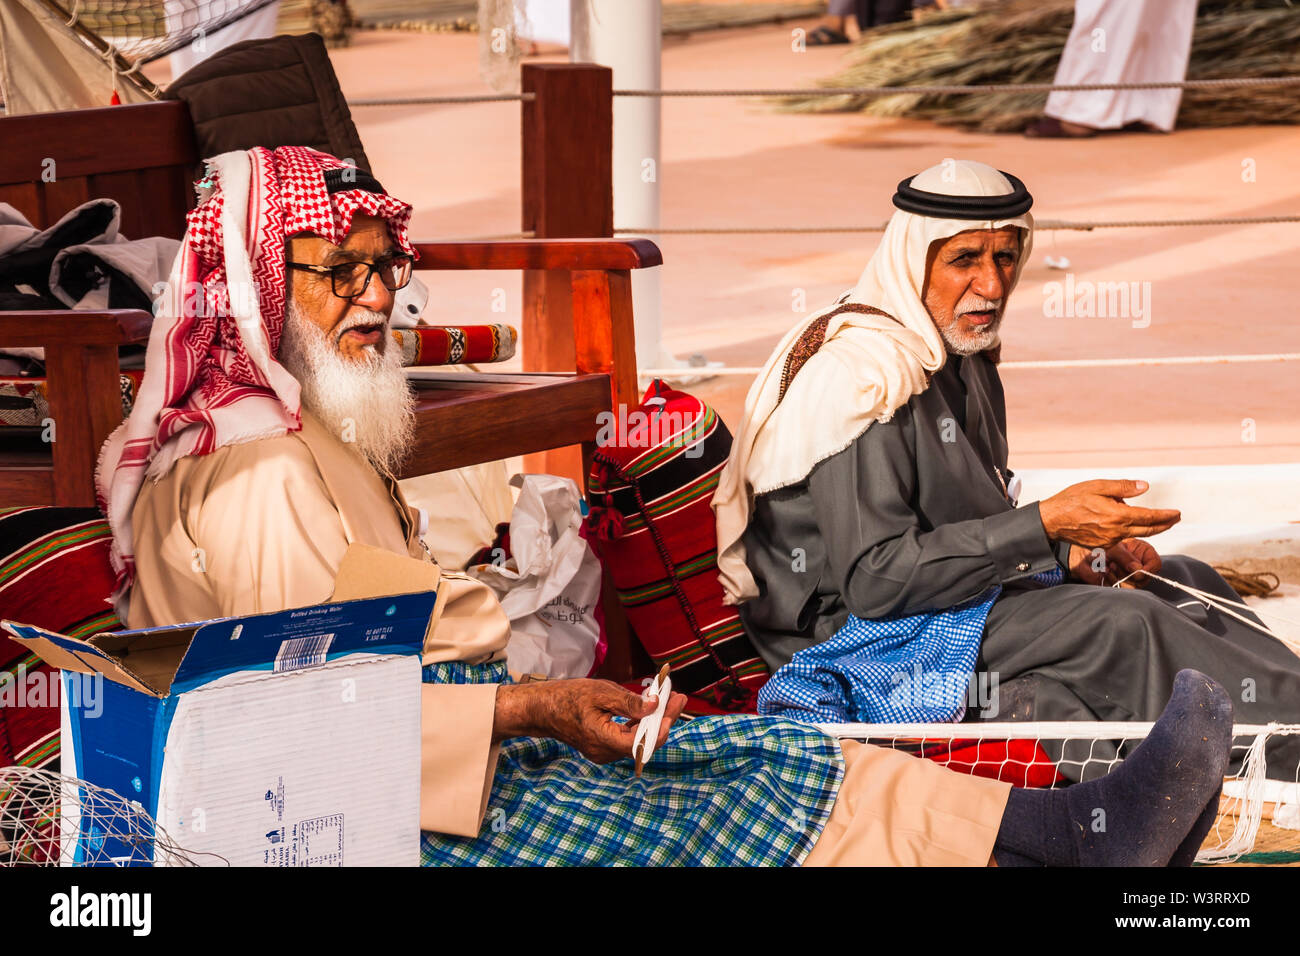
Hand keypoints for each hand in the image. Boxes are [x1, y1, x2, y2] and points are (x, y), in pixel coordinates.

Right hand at [493, 679, 686, 763]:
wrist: (542, 709)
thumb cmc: (567, 698)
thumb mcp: (600, 693)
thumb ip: (628, 702)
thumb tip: (655, 706)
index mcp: (602, 740)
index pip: (641, 743)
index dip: (661, 727)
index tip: (673, 707)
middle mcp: (605, 752)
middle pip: (643, 741)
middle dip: (664, 720)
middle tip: (678, 698)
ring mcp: (604, 752)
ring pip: (637, 740)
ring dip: (654, 721)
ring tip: (670, 699)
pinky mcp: (604, 747)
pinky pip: (628, 738)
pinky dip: (641, 723)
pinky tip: (650, 707)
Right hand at [1038, 479, 1179, 548]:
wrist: (1052, 520)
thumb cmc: (1072, 500)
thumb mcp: (1097, 486)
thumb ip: (1123, 487)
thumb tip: (1144, 487)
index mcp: (1117, 516)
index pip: (1149, 517)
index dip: (1166, 515)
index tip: (1178, 513)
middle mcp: (1116, 531)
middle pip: (1148, 530)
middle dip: (1165, 524)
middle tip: (1176, 519)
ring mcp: (1110, 540)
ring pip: (1137, 535)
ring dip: (1151, 528)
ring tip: (1159, 521)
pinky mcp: (1103, 545)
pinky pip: (1123, 537)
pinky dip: (1132, 530)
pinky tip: (1130, 522)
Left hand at [1067, 538, 1161, 587]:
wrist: (1079, 555)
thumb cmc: (1097, 546)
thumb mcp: (1112, 547)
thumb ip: (1125, 557)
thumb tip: (1138, 569)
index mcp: (1141, 552)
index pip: (1155, 563)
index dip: (1149, 569)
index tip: (1139, 571)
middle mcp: (1138, 565)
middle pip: (1145, 578)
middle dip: (1129, 574)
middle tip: (1115, 564)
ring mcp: (1129, 577)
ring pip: (1134, 586)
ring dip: (1119, 578)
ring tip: (1108, 567)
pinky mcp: (1120, 585)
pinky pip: (1121, 590)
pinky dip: (1112, 582)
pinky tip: (1105, 574)